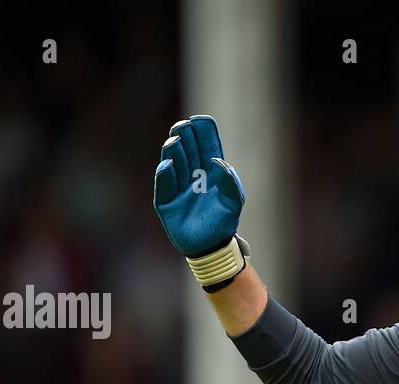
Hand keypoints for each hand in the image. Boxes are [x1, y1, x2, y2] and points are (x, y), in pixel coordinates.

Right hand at [153, 115, 244, 258]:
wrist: (211, 248)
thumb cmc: (224, 222)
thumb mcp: (233, 202)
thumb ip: (231, 183)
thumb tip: (220, 162)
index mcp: (210, 172)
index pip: (206, 147)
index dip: (203, 133)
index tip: (200, 119)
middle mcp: (192, 176)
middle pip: (188, 151)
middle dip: (186, 136)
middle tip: (184, 125)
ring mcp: (178, 187)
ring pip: (175, 163)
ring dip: (175, 151)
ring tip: (176, 140)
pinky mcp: (166, 201)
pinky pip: (165, 185)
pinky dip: (166, 174)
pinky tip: (168, 164)